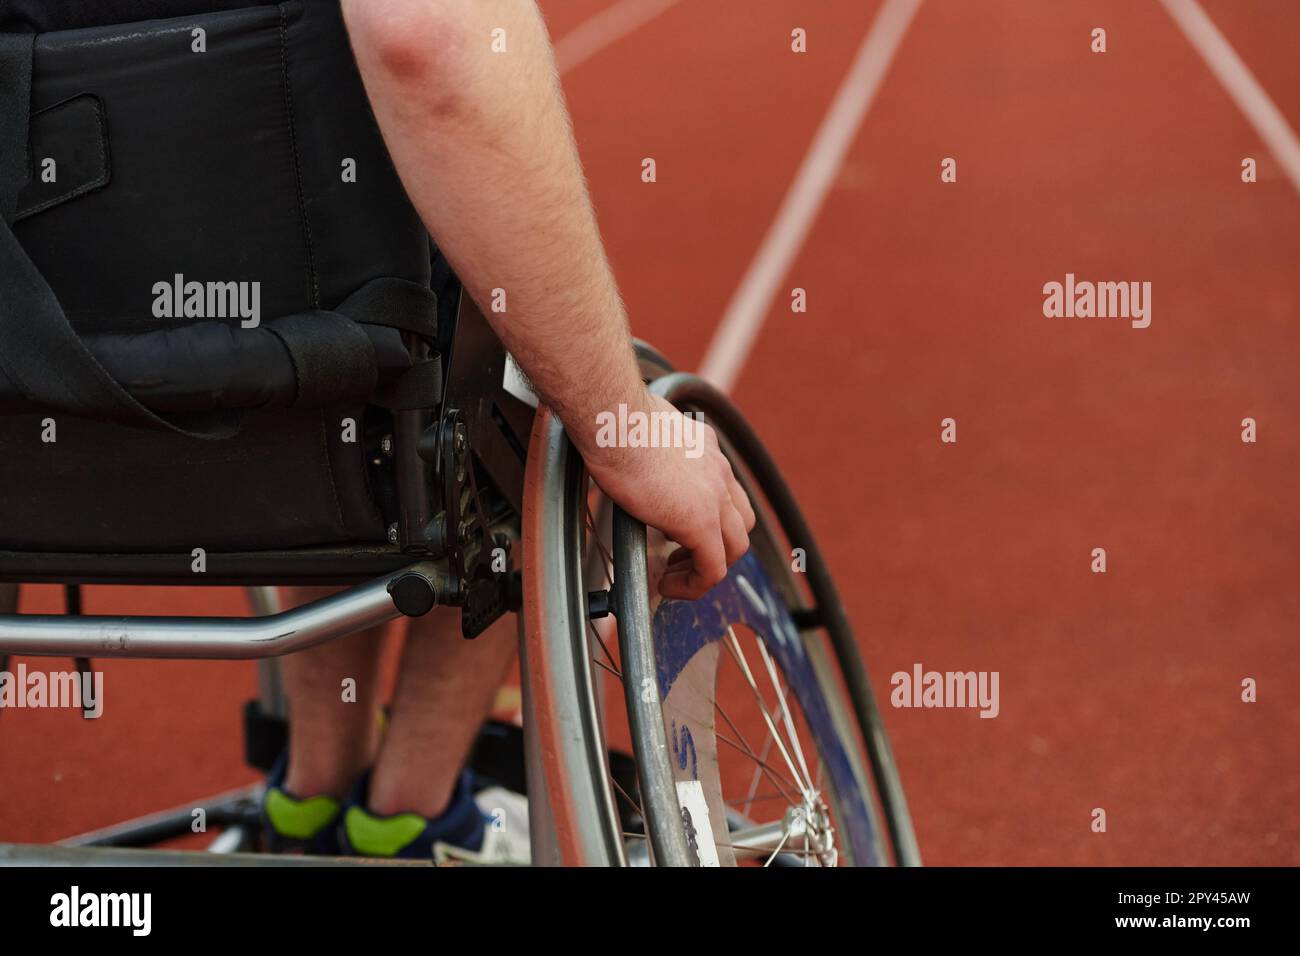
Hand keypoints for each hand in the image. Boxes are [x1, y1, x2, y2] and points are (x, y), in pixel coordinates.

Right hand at [577, 392, 756, 599]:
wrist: (616, 422)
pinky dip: (696, 584)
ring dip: (710, 566)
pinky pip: (713, 567)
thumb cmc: (615, 420)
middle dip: (718, 545)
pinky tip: (669, 587)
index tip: (675, 531)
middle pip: (740, 520)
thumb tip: (621, 453)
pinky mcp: (701, 521)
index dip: (708, 517)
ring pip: (735, 547)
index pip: (724, 488)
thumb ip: (644, 447)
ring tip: (677, 574)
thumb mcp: (640, 430)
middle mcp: (718, 469)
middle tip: (683, 556)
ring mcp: (715, 496)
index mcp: (705, 446)